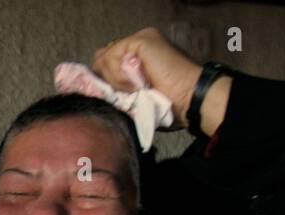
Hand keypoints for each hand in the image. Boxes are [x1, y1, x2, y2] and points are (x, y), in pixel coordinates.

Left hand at [91, 27, 230, 134]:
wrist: (187, 97)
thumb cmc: (165, 103)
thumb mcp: (135, 95)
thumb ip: (118, 84)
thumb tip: (97, 86)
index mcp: (135, 56)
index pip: (105, 62)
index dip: (105, 81)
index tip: (118, 97)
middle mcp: (136, 45)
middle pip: (101, 58)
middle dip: (107, 80)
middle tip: (127, 93)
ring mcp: (139, 40)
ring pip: (104, 58)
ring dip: (115, 80)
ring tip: (135, 89)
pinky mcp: (141, 41)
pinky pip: (112, 57)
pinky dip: (119, 75)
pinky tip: (136, 84)